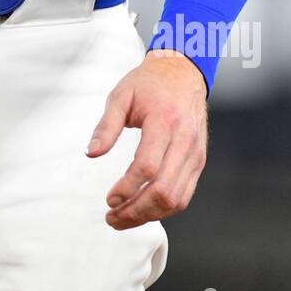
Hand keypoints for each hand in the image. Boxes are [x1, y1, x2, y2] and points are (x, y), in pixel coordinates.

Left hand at [85, 49, 208, 228]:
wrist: (183, 72)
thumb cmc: (150, 83)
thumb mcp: (121, 95)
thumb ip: (106, 126)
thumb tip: (92, 153)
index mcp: (164, 122)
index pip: (148, 166)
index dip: (127, 188)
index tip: (109, 199)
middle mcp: (185, 141)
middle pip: (163, 190)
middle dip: (135, 211)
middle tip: (112, 217)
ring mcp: (195, 154)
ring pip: (176, 199)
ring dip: (149, 215)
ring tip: (123, 219)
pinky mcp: (199, 161)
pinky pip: (184, 195)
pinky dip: (163, 208)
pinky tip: (143, 209)